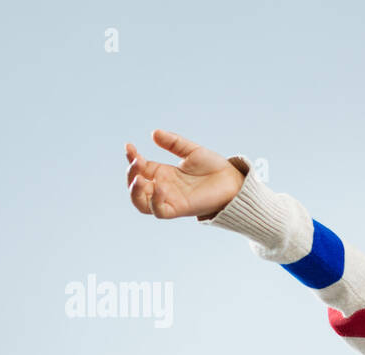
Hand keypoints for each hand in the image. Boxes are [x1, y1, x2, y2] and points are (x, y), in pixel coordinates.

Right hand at [124, 129, 244, 220]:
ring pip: (142, 203)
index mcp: (164, 173)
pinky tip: (159, 184)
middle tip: (136, 160)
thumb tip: (154, 133)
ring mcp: (171, 199)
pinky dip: (155, 200)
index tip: (130, 146)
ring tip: (138, 177)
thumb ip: (174, 143)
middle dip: (131, 173)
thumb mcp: (191, 151)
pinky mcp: (180, 209)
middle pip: (136, 187)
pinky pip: (160, 211)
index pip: (140, 168)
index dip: (132, 158)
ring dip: (135, 191)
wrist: (234, 182)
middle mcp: (164, 188)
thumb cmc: (215, 168)